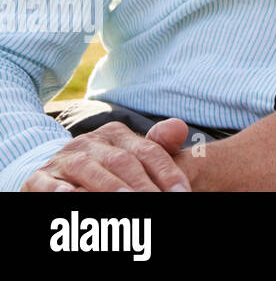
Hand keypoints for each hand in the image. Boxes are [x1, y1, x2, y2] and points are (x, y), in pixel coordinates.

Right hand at [20, 120, 191, 191]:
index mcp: (116, 134)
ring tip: (128, 200)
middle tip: (157, 202)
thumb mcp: (131, 155)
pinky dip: (60, 190)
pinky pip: (49, 183)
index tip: (182, 193)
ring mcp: (64, 159)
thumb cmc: (104, 169)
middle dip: (142, 185)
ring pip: (88, 170)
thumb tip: (180, 127)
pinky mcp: (39, 177)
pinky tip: (71, 197)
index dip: (167, 173)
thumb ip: (157, 145)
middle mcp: (90, 142)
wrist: (54, 173)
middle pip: (122, 161)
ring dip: (109, 187)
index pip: (148, 151)